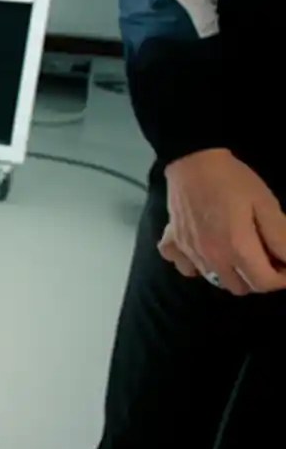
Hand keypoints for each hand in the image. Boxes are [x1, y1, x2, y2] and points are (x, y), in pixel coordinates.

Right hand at [161, 148, 285, 294]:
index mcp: (237, 249)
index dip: (283, 277)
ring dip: (232, 273)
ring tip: (239, 251)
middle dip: (258, 277)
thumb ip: (280, 238)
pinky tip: (205, 251)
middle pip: (241, 287)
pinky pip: (184, 268)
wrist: (192, 160)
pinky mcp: (173, 243)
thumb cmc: (233, 180)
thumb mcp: (266, 204)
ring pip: (216, 281)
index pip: (264, 283)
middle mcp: (212, 258)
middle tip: (265, 255)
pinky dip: (196, 266)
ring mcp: (190, 252)